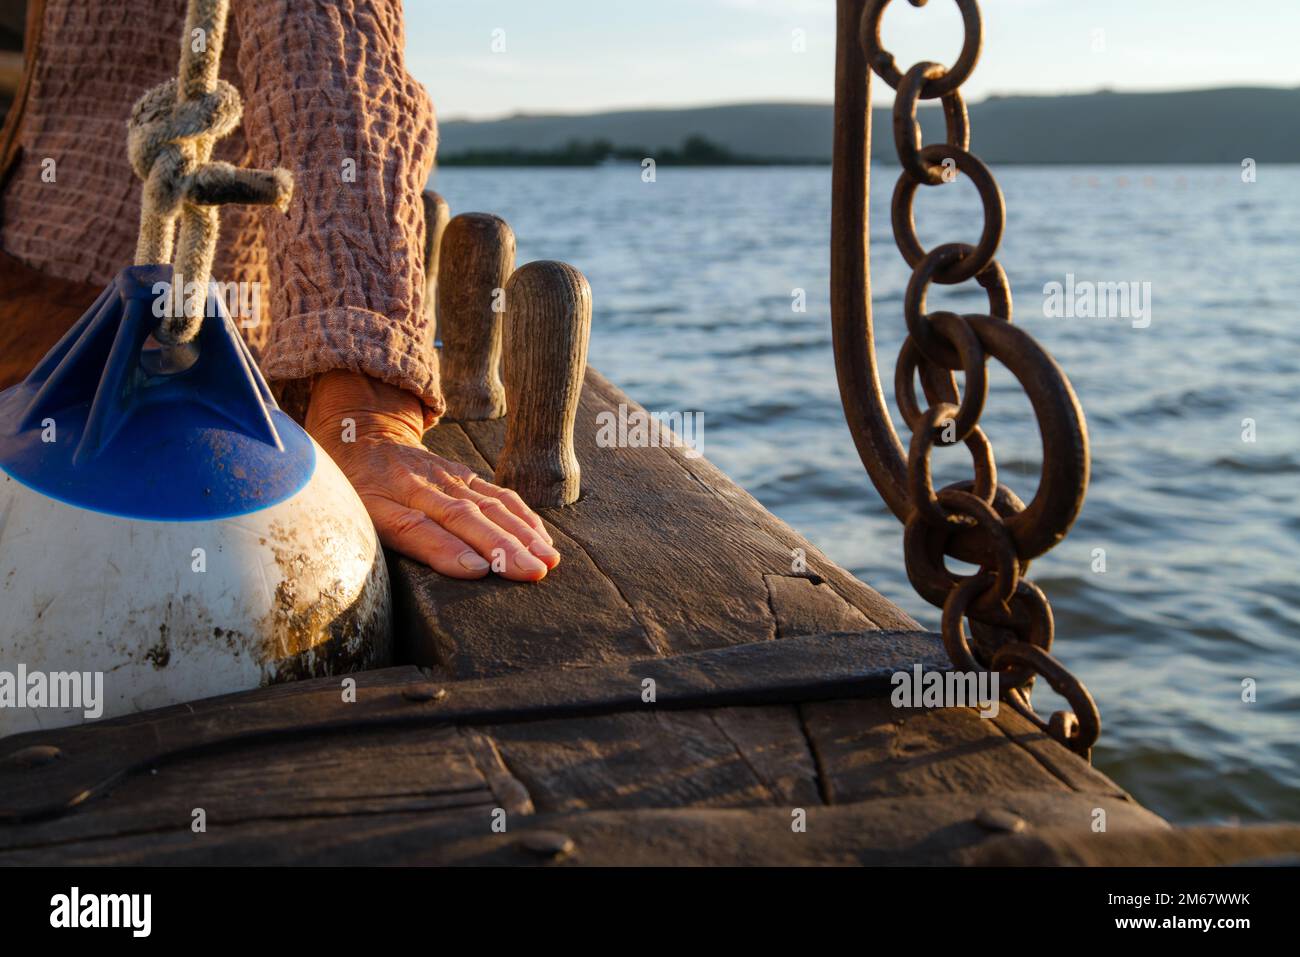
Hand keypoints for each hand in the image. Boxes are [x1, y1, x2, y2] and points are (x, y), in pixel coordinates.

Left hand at [306, 370, 558, 580]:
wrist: (366, 435)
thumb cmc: (360, 486)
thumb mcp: (365, 511)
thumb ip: (411, 536)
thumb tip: (465, 566)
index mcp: (398, 497)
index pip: (428, 526)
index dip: (452, 549)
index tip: (483, 571)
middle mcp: (432, 486)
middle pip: (471, 518)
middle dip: (505, 546)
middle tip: (535, 572)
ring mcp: (455, 479)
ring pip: (493, 506)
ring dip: (523, 533)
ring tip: (548, 560)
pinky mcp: (469, 476)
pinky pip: (501, 496)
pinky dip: (524, 517)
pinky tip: (541, 538)